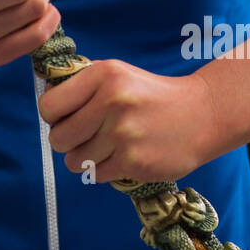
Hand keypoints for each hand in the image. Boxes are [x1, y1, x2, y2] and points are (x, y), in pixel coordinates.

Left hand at [36, 58, 219, 182]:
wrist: (202, 113)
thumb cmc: (150, 95)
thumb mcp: (117, 74)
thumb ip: (81, 85)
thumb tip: (47, 101)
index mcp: (103, 75)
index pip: (49, 106)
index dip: (53, 117)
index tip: (67, 118)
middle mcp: (111, 101)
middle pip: (58, 138)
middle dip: (67, 142)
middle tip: (85, 137)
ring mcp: (123, 134)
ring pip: (74, 161)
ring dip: (85, 159)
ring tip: (106, 147)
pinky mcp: (134, 162)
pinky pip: (96, 175)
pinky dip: (104, 169)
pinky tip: (122, 156)